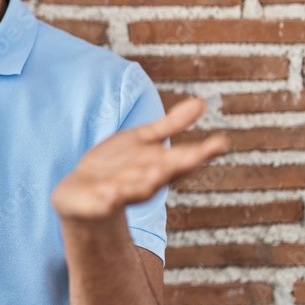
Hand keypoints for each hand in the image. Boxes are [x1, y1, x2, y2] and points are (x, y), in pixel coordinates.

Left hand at [50, 97, 227, 220]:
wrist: (83, 193)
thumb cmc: (119, 166)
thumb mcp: (144, 139)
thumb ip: (171, 124)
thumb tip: (202, 102)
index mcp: (159, 166)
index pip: (184, 158)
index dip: (203, 152)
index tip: (221, 142)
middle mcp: (145, 182)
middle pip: (165, 174)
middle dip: (178, 167)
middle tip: (195, 157)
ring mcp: (122, 193)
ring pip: (138, 190)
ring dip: (147, 183)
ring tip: (156, 174)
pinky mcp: (97, 202)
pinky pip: (104, 203)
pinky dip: (108, 200)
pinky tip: (110, 195)